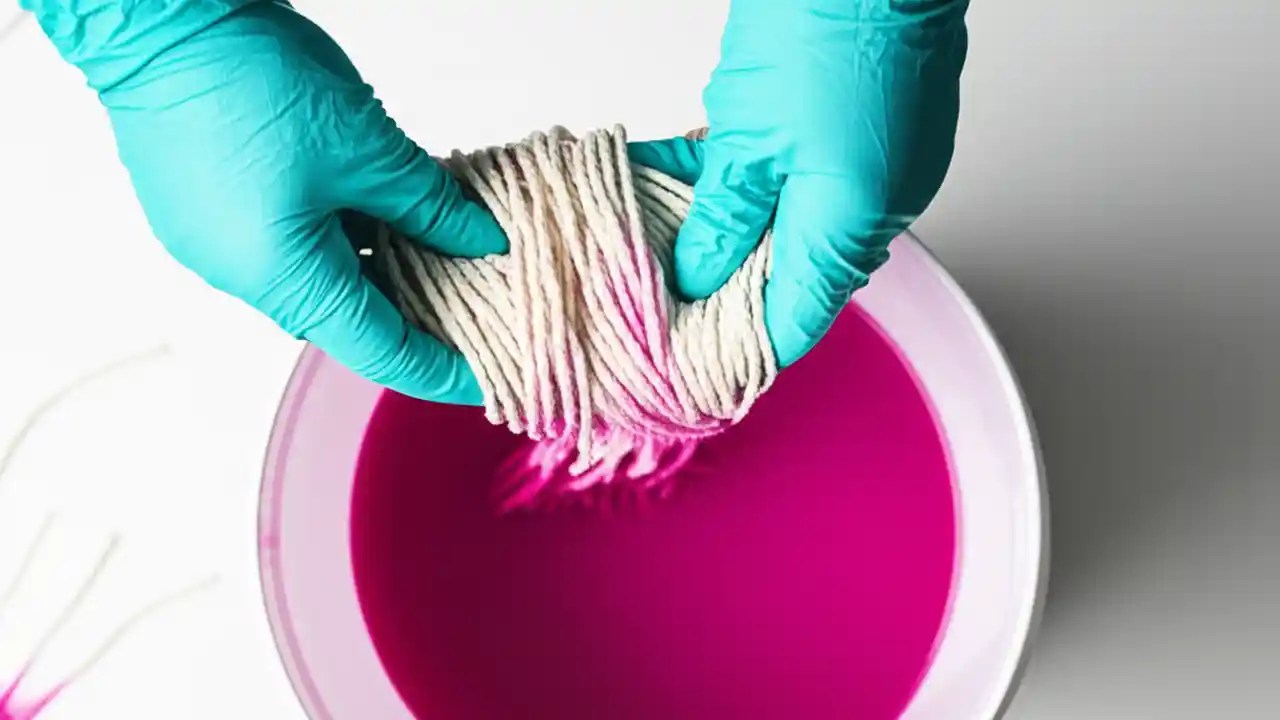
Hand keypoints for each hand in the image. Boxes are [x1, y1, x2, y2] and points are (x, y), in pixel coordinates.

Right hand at [27, 1, 506, 403]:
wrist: (157, 23)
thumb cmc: (248, 80)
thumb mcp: (367, 149)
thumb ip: (431, 206)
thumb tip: (483, 241)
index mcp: (285, 279)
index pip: (385, 353)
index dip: (446, 370)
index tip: (494, 376)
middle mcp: (247, 278)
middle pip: (353, 320)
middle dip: (421, 314)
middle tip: (482, 301)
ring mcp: (224, 246)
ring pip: (324, 278)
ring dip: (383, 269)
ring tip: (445, 250)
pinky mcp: (213, 212)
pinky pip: (293, 245)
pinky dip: (345, 238)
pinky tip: (388, 210)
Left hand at [631, 0, 968, 366]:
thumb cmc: (828, 24)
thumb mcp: (746, 139)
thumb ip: (722, 219)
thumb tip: (698, 276)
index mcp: (849, 226)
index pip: (790, 325)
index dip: (734, 348)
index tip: (683, 356)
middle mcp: (877, 208)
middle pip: (793, 278)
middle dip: (724, 283)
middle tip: (663, 280)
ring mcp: (880, 169)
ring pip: (796, 225)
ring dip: (735, 227)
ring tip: (668, 220)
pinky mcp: (874, 131)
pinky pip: (812, 182)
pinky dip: (761, 185)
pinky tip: (705, 172)